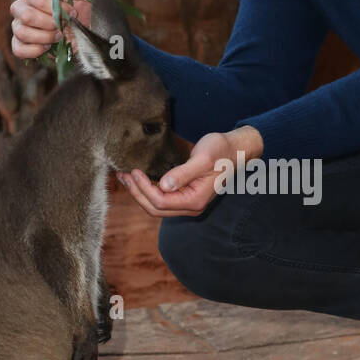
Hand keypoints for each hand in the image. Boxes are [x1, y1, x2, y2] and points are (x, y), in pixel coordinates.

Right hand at [10, 0, 91, 58]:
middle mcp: (20, 7)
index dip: (56, 8)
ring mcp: (17, 26)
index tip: (71, 12)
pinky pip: (18, 49)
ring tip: (58, 36)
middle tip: (63, 26)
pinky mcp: (19, 44)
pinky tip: (47, 47)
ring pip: (22, 33)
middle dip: (50, 24)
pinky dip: (35, 50)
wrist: (82, 32)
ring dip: (45, 37)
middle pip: (26, 16)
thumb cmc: (78, 9)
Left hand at [120, 127, 263, 217]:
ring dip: (139, 193)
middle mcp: (191, 206)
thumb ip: (183, 173)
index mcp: (195, 200)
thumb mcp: (202, 159)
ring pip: (156, 206)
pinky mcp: (185, 195)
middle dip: (137, 193)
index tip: (134, 172)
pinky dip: (147, 190)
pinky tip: (139, 179)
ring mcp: (187, 202)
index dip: (144, 189)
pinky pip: (161, 199)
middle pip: (155, 208)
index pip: (161, 202)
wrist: (235, 150)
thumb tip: (164, 186)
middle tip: (124, 175)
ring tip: (126, 177)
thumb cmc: (221, 151)